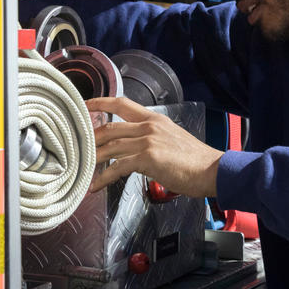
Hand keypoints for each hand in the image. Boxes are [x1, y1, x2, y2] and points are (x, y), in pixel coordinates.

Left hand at [85, 97, 223, 198]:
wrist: (212, 170)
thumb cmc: (196, 160)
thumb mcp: (172, 139)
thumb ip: (152, 139)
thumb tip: (135, 151)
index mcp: (155, 119)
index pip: (122, 103)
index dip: (100, 103)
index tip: (85, 105)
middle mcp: (149, 126)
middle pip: (109, 127)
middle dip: (90, 138)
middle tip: (76, 146)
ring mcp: (148, 141)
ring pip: (110, 147)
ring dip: (93, 159)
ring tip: (81, 168)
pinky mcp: (147, 158)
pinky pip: (118, 167)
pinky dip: (103, 177)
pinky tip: (96, 185)